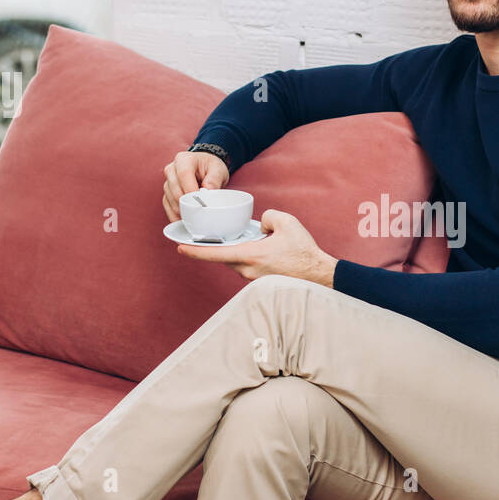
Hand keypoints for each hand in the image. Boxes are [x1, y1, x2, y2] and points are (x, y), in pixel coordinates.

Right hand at [163, 151, 229, 221]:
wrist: (205, 168)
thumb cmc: (210, 167)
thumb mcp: (218, 169)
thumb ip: (214, 179)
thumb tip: (208, 191)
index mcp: (184, 159)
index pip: (184, 174)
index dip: (190, 190)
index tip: (199, 202)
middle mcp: (172, 169)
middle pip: (175, 189)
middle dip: (187, 203)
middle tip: (200, 211)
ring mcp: (168, 181)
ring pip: (170, 199)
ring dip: (182, 210)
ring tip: (195, 215)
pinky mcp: (167, 193)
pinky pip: (167, 205)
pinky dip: (175, 214)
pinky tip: (185, 219)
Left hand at [176, 209, 337, 286]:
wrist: (319, 275)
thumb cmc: (304, 251)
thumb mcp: (287, 222)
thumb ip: (268, 216)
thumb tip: (262, 223)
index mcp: (250, 255)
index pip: (215, 254)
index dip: (194, 250)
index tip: (180, 247)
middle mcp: (248, 270)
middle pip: (225, 257)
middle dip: (220, 247)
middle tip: (216, 237)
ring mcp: (253, 278)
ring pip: (237, 262)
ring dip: (238, 252)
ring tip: (252, 242)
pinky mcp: (261, 282)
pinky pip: (248, 267)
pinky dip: (249, 258)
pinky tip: (262, 251)